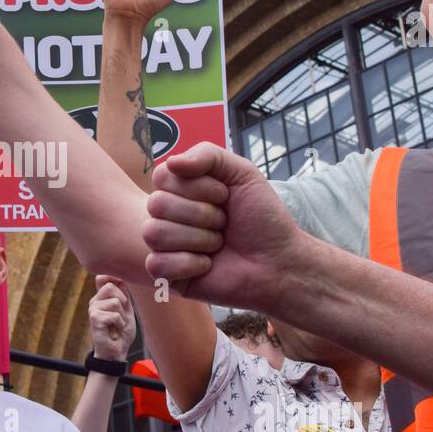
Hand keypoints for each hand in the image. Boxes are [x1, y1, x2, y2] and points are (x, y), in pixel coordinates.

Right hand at [88, 275, 135, 361]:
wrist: (116, 352)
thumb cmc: (121, 332)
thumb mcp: (127, 310)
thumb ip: (123, 294)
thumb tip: (119, 278)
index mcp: (101, 298)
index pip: (105, 278)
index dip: (115, 280)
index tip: (122, 294)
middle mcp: (95, 301)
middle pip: (110, 286)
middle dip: (122, 301)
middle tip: (121, 315)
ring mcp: (93, 309)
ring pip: (115, 302)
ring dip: (122, 316)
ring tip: (117, 325)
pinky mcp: (94, 318)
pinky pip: (114, 315)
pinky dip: (119, 324)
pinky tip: (114, 331)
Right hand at [142, 142, 302, 310]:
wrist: (278, 260)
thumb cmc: (261, 217)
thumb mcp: (241, 173)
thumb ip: (207, 155)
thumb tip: (171, 162)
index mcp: (180, 190)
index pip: (162, 176)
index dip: (196, 187)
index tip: (224, 196)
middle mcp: (168, 216)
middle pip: (157, 204)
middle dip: (201, 214)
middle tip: (224, 223)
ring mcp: (165, 246)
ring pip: (154, 233)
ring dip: (198, 239)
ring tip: (218, 244)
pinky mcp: (167, 276)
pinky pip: (157, 265)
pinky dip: (189, 264)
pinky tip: (208, 266)